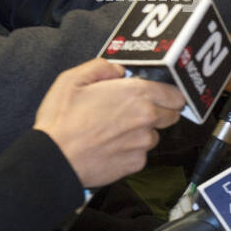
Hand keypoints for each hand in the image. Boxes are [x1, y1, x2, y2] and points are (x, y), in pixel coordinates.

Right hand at [34, 59, 184, 188]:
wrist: (54, 158)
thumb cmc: (61, 120)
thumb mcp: (72, 80)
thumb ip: (101, 68)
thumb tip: (118, 70)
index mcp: (136, 94)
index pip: (175, 94)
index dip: (167, 95)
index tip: (158, 95)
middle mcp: (147, 117)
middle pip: (171, 115)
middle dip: (159, 112)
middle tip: (134, 112)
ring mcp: (143, 142)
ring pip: (154, 135)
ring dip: (142, 132)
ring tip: (114, 131)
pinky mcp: (137, 163)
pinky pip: (141, 154)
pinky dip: (130, 150)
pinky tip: (110, 146)